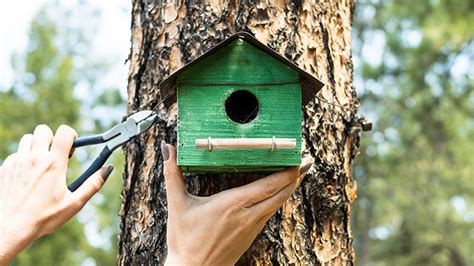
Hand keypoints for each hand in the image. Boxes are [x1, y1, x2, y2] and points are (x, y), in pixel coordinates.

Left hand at [0, 125, 113, 264]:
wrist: (10, 228)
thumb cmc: (44, 218)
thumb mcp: (74, 203)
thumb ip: (93, 184)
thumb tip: (108, 168)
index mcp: (54, 164)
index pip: (64, 132)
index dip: (70, 135)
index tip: (71, 148)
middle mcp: (34, 158)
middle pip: (43, 130)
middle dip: (52, 139)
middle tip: (56, 155)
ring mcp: (17, 162)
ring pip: (28, 139)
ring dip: (36, 146)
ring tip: (41, 164)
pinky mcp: (4, 168)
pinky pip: (15, 154)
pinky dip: (23, 160)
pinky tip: (27, 177)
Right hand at [161, 141, 312, 264]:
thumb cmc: (185, 240)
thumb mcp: (177, 204)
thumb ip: (172, 174)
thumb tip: (168, 148)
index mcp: (233, 204)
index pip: (268, 185)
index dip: (287, 172)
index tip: (299, 159)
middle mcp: (247, 215)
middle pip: (280, 193)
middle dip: (296, 176)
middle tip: (308, 161)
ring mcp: (251, 227)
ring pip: (277, 204)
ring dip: (289, 188)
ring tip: (299, 174)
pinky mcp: (250, 235)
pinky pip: (269, 213)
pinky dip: (278, 201)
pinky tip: (278, 195)